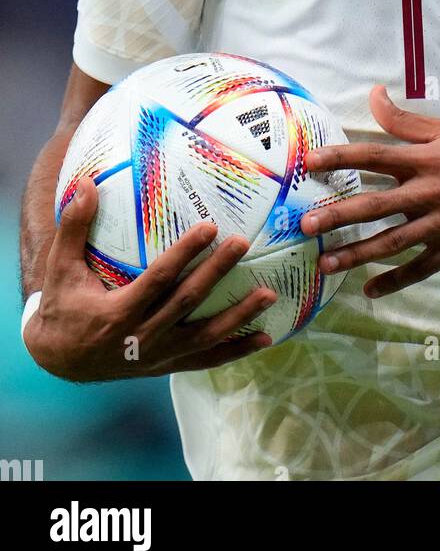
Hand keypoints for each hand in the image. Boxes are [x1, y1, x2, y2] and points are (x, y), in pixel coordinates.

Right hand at [24, 177, 276, 380]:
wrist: (60, 360)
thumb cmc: (62, 306)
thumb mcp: (60, 268)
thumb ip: (74, 227)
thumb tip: (85, 184)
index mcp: (116, 313)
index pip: (158, 279)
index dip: (184, 253)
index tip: (209, 227)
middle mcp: (140, 338)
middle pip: (187, 302)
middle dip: (216, 272)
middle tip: (242, 243)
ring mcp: (157, 356)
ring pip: (204, 336)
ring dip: (238, 315)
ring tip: (269, 293)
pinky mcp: (167, 366)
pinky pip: (206, 360)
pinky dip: (236, 350)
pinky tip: (264, 336)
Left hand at [300, 86, 439, 298]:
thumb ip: (406, 120)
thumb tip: (373, 94)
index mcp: (426, 159)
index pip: (374, 155)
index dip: (342, 157)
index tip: (311, 163)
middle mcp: (430, 191)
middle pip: (375, 205)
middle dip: (338, 215)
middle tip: (306, 225)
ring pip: (392, 242)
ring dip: (357, 254)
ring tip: (326, 264)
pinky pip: (422, 268)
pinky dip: (396, 281)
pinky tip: (371, 290)